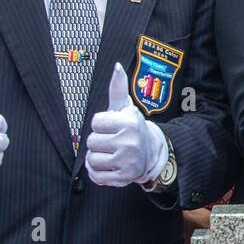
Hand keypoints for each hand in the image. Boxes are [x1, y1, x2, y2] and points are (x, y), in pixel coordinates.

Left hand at [85, 63, 167, 186]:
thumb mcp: (125, 108)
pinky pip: (96, 176)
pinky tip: (110, 166)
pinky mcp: (123, 177)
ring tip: (112, 154)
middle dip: (99, 142)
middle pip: (91, 142)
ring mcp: (127, 160)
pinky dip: (99, 173)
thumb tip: (116, 66)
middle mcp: (129, 141)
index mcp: (129, 122)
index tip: (113, 127)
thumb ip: (117, 88)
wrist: (152, 153)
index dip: (101, 125)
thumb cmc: (132, 128)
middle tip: (113, 142)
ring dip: (98, 158)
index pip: (95, 123)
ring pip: (92, 160)